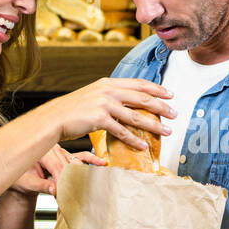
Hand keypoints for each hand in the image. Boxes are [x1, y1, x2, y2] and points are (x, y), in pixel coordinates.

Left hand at [11, 144, 105, 197]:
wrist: (21, 176)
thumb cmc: (20, 178)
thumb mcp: (27, 182)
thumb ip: (40, 186)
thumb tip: (53, 190)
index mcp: (41, 152)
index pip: (56, 166)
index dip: (61, 180)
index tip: (63, 193)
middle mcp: (52, 148)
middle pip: (67, 164)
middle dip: (71, 179)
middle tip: (76, 192)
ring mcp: (61, 151)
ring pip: (75, 160)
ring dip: (82, 172)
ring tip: (91, 180)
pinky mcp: (67, 156)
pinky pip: (81, 156)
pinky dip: (91, 160)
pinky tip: (101, 162)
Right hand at [43, 77, 175, 150]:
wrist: (54, 118)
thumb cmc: (71, 110)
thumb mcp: (92, 95)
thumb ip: (109, 96)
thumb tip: (124, 103)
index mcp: (108, 83)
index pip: (139, 83)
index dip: (157, 88)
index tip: (170, 95)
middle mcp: (108, 91)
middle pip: (142, 97)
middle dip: (162, 106)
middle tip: (174, 113)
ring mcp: (104, 104)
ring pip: (136, 115)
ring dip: (154, 124)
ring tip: (166, 131)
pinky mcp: (100, 119)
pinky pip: (122, 130)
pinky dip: (134, 139)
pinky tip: (143, 145)